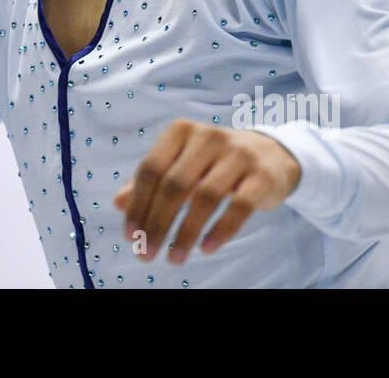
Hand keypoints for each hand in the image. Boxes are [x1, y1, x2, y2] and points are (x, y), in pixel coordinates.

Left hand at [113, 118, 299, 264]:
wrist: (271, 155)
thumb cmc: (214, 162)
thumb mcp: (181, 164)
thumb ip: (150, 182)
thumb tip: (117, 203)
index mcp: (181, 131)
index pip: (151, 168)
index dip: (138, 204)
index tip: (130, 235)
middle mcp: (209, 137)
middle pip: (175, 184)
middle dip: (157, 223)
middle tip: (146, 254)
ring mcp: (238, 154)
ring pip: (205, 196)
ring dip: (186, 232)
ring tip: (174, 258)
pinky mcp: (262, 176)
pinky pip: (239, 206)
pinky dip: (220, 230)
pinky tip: (206, 248)